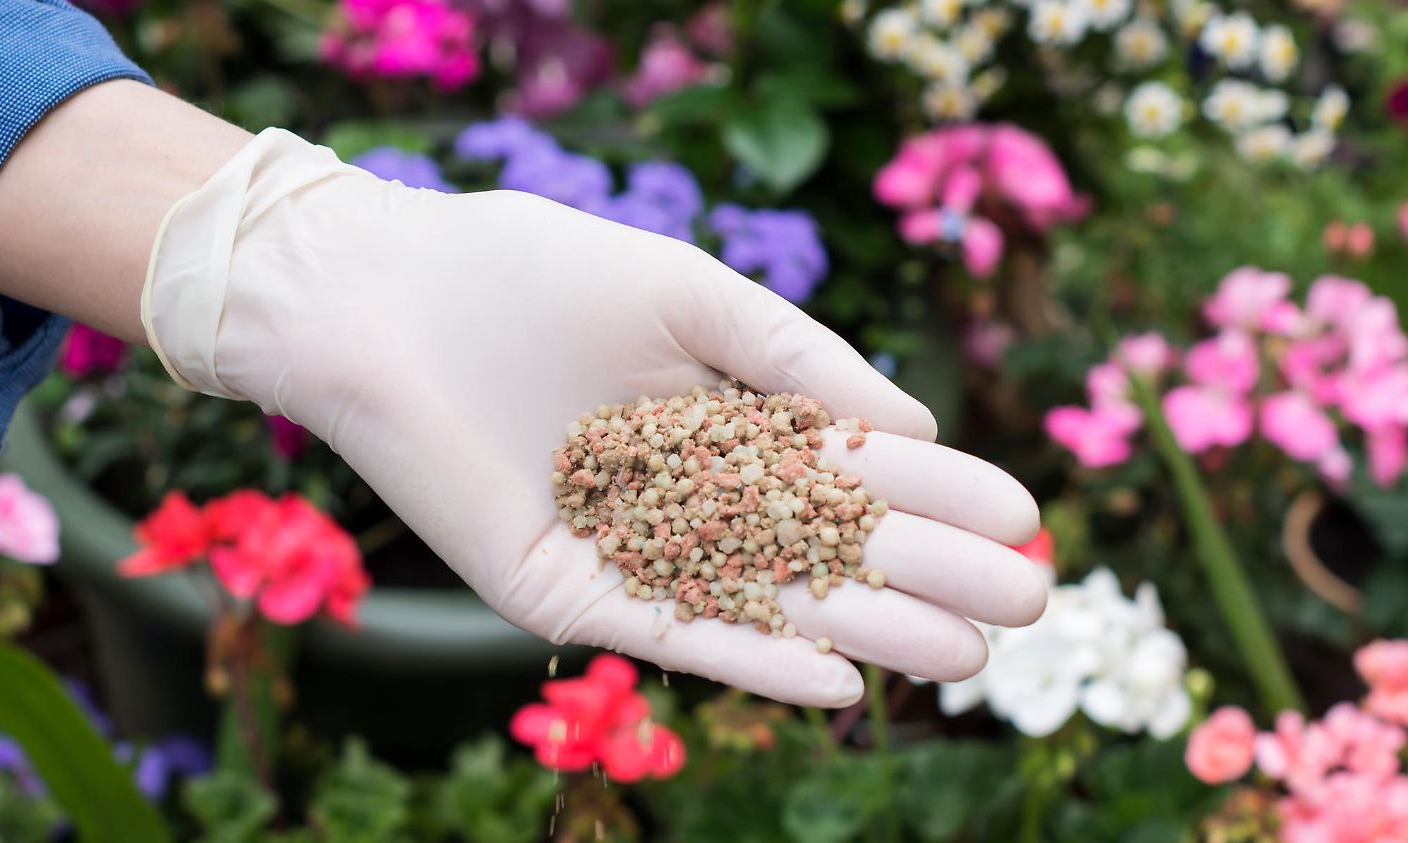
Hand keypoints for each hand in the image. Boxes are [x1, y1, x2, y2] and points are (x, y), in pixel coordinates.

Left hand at [143, 128, 1046, 706]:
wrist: (379, 299)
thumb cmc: (530, 273)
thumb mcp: (688, 295)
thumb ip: (796, 361)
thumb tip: (914, 425)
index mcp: (718, 412)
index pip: (849, 466)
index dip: (938, 493)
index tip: (1026, 517)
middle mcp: (685, 488)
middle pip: (825, 543)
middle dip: (927, 575)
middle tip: (1030, 608)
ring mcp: (630, 546)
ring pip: (766, 599)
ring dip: (866, 631)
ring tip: (964, 659)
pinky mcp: (566, 592)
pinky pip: (672, 634)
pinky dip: (754, 658)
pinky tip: (839, 682)